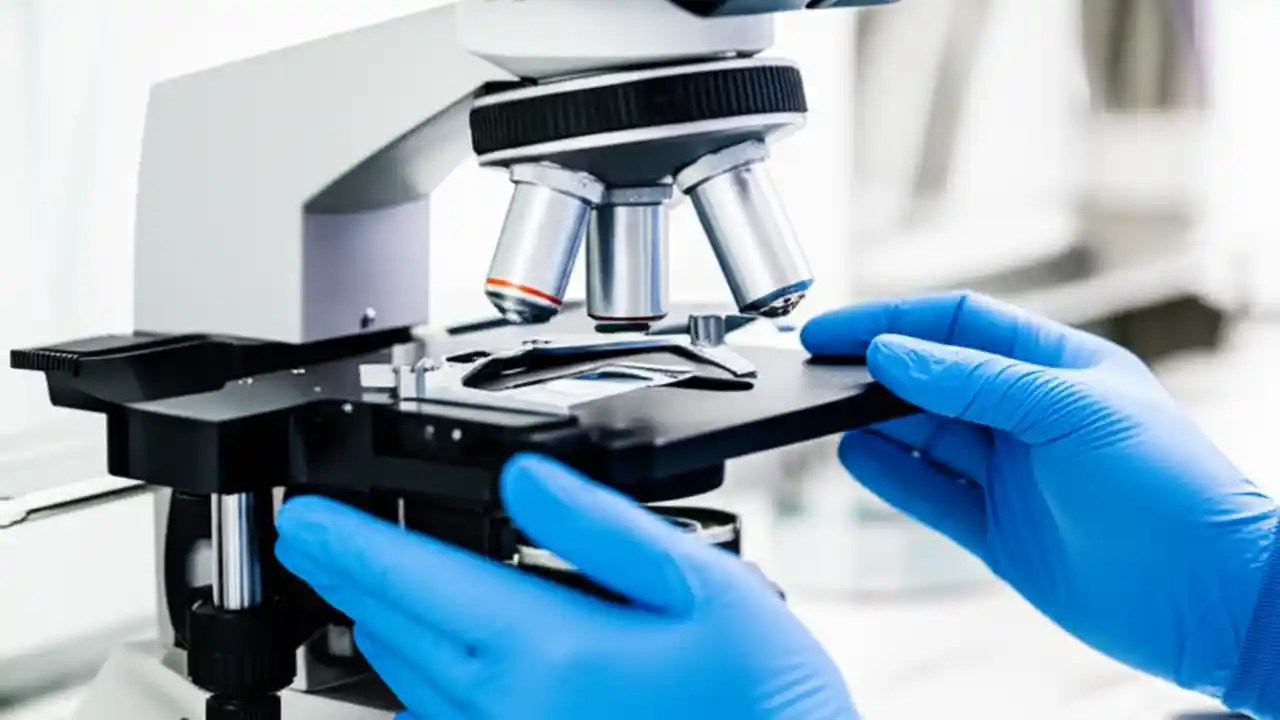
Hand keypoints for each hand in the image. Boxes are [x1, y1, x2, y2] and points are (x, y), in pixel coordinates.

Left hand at [275, 454, 856, 719]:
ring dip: (379, 626)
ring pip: (404, 683)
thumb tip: (525, 479)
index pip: (412, 581)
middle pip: (391, 632)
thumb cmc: (760, 698)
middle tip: (320, 538)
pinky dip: (419, 681)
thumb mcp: (703, 587)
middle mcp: (507, 713)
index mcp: (546, 651)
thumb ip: (601, 528)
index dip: (345, 543)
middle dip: (351, 578)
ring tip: (369, 582)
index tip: (301, 519)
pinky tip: (433, 655)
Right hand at [802, 292, 1276, 698]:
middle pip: (932, 379)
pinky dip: (890, 476)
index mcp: (1055, 367)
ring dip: (874, 423)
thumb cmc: (1171, 490)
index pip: (958, 324)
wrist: (1208, 600)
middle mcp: (1027, 415)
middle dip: (875, 371)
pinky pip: (929, 494)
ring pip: (924, 436)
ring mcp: (1011, 474)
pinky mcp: (998, 530)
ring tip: (825, 412)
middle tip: (819, 369)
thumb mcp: (1069, 411)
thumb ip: (974, 382)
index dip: (894, 321)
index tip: (836, 330)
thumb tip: (892, 353)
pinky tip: (854, 458)